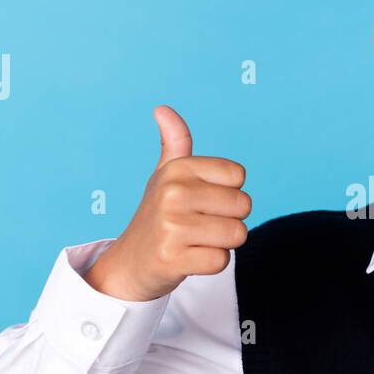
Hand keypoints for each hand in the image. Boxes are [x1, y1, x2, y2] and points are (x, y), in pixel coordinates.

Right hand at [84, 105, 250, 300]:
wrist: (130, 263)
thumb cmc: (158, 216)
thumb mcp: (165, 175)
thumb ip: (175, 142)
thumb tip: (162, 108)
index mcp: (177, 169)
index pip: (238, 175)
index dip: (229, 192)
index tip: (203, 201)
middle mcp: (173, 193)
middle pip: (243, 205)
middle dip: (230, 220)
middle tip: (200, 226)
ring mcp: (171, 226)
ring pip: (237, 233)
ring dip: (223, 243)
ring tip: (196, 241)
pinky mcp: (172, 258)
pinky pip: (221, 260)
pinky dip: (211, 264)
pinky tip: (189, 259)